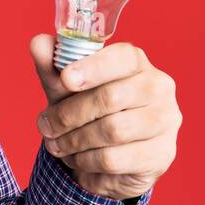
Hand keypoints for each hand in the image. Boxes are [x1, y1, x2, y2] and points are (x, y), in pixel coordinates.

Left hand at [29, 34, 180, 201]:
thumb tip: (38, 43)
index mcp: (136, 63)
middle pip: (111, 97)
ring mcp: (166, 121)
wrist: (108, 157)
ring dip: (74, 140)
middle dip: (68, 114)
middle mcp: (158, 87)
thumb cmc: (87, 111)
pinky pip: (115, 159)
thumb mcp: (65, 88)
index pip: (123, 57)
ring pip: (113, 130)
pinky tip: (77, 159)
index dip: (93, 67)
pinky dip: (86, 161)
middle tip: (44, 126)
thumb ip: (52, 65)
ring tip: (56, 145)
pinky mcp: (162, 154)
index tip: (65, 79)